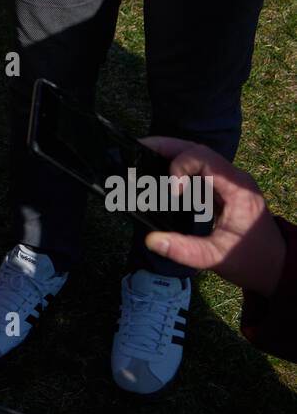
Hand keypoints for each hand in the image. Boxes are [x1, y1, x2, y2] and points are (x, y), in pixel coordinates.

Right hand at [141, 137, 286, 296]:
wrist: (274, 266)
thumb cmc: (249, 261)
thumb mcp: (216, 258)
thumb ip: (184, 250)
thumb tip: (151, 240)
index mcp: (237, 188)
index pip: (205, 159)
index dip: (182, 166)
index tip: (172, 191)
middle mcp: (235, 178)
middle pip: (199, 150)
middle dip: (169, 147)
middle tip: (139, 147)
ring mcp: (230, 182)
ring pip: (198, 158)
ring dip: (172, 155)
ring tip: (144, 155)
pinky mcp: (224, 190)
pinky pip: (200, 171)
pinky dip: (179, 169)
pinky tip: (161, 174)